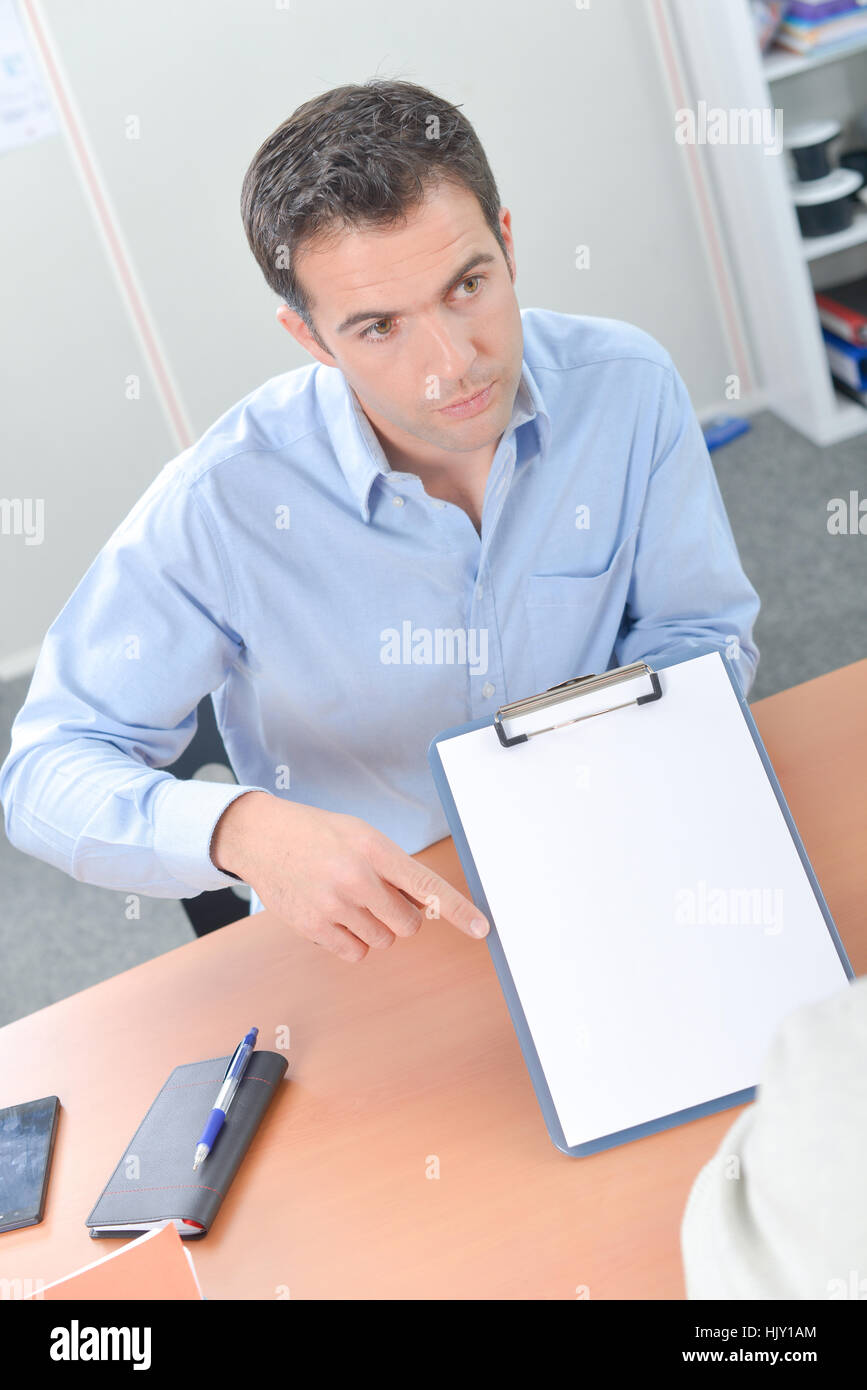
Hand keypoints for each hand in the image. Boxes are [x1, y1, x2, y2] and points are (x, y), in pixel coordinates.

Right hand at [209, 791, 488, 961]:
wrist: (263, 837)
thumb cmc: (316, 834)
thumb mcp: (361, 835)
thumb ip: (393, 868)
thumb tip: (426, 904)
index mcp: (374, 849)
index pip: (427, 886)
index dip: (459, 910)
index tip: (481, 928)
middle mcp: (356, 878)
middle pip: (408, 925)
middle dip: (402, 917)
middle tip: (379, 897)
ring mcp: (334, 906)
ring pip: (383, 941)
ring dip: (375, 928)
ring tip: (349, 901)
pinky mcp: (314, 928)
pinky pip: (356, 953)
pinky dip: (353, 941)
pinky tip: (336, 916)